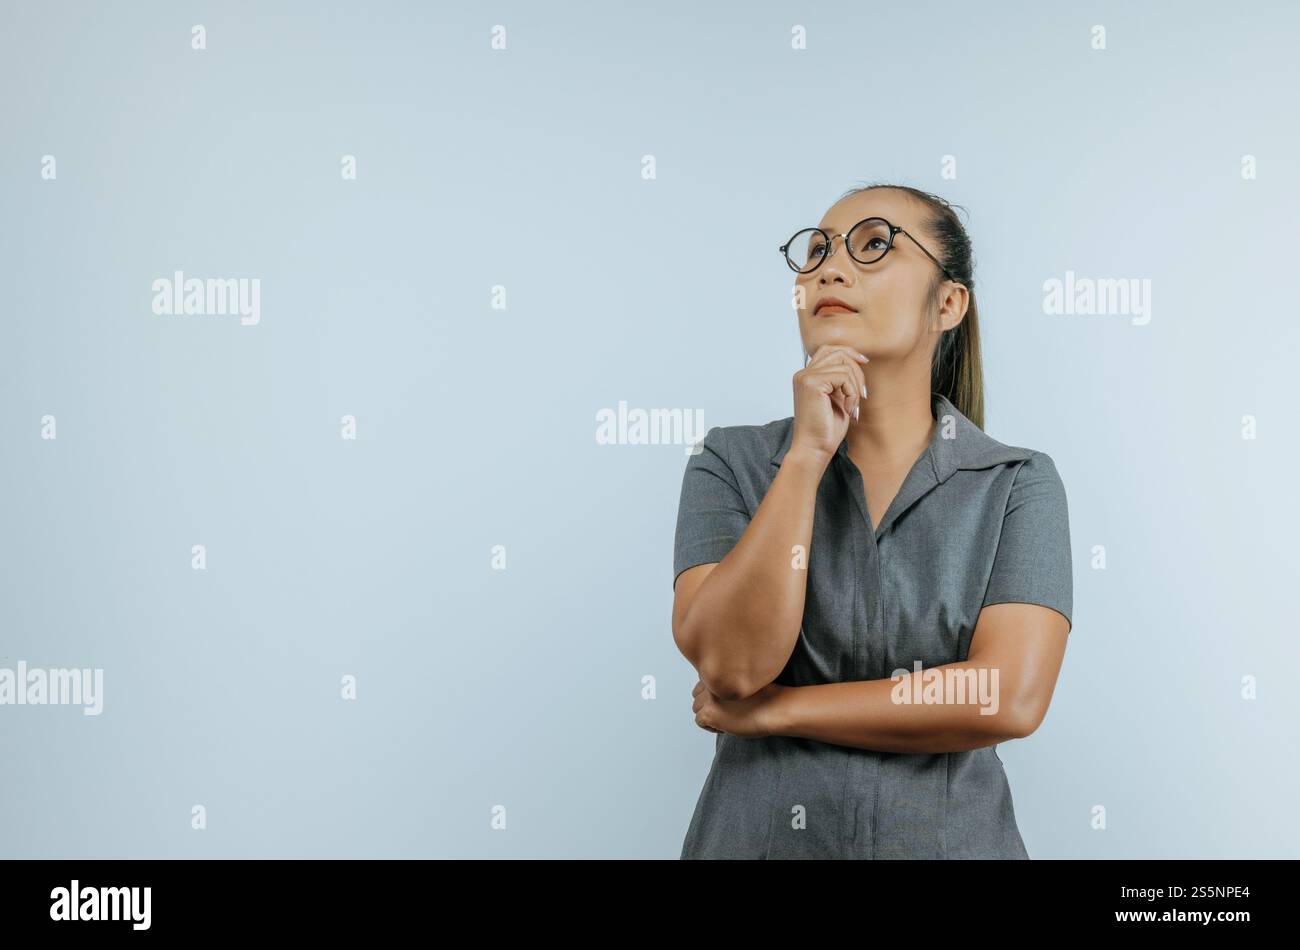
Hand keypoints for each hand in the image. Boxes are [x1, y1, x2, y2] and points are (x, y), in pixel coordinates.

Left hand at [692, 679, 786, 738]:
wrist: (776, 707)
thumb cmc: (765, 696)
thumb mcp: (743, 679)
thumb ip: (726, 679)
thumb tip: (710, 693)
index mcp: (719, 668)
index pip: (703, 682)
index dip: (715, 694)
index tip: (729, 701)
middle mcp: (710, 679)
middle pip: (697, 695)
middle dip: (709, 704)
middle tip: (728, 711)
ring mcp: (709, 696)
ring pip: (696, 708)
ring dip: (709, 715)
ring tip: (728, 718)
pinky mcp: (710, 712)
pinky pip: (699, 721)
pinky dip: (711, 727)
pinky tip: (727, 725)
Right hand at [789, 344, 868, 462]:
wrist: (814, 449)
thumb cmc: (825, 430)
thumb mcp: (838, 398)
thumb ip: (842, 379)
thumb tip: (859, 359)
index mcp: (806, 376)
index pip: (829, 350)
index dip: (849, 353)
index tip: (864, 363)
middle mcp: (803, 374)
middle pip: (838, 352)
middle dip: (857, 371)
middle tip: (861, 395)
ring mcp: (806, 377)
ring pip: (844, 364)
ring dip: (856, 386)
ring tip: (852, 406)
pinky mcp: (812, 384)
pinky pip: (844, 376)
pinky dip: (852, 393)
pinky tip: (847, 409)